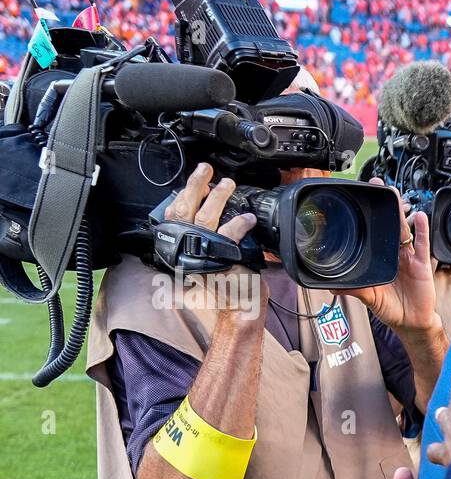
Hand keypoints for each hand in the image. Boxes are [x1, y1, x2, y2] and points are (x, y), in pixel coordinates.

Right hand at [164, 163, 261, 317]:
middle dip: (195, 186)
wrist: (238, 308)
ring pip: (205, 218)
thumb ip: (200, 238)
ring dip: (217, 197)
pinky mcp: (222, 261)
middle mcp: (185, 251)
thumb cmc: (224, 283)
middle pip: (184, 211)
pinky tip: (248, 218)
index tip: (193, 182)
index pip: (173, 216)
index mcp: (178, 249)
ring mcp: (202, 255)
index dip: (181, 196)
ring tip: (227, 184)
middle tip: (205, 169)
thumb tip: (203, 208)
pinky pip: (229, 234)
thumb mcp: (205, 258)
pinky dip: (240, 223)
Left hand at [336, 180, 441, 336]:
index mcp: (381, 259)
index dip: (369, 216)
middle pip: (390, 224)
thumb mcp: (369, 297)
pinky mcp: (422, 264)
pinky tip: (420, 216)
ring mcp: (409, 257)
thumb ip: (353, 289)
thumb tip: (332, 287)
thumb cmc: (391, 308)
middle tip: (378, 184)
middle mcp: (394, 254)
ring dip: (400, 211)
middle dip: (385, 204)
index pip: (374, 233)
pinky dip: (422, 231)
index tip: (361, 199)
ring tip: (395, 194)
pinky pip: (422, 245)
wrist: (412, 322)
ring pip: (404, 230)